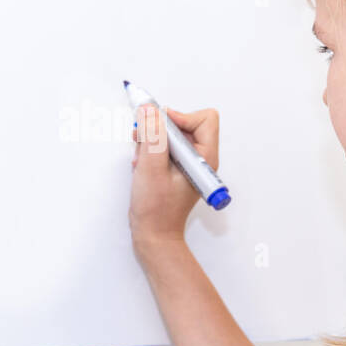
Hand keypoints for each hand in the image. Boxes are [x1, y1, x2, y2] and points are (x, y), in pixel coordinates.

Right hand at [129, 104, 219, 247]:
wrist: (153, 235)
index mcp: (204, 158)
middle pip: (184, 124)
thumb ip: (153, 136)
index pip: (203, 119)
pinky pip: (164, 148)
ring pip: (171, 135)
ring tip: (141, 157)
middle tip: (143, 140)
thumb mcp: (152, 167)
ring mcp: (187, 164)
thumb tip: (150, 110)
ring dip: (152, 140)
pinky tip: (141, 165)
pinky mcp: (175, 169)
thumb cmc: (156, 209)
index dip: (180, 117)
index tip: (159, 126)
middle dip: (160, 129)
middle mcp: (199, 159)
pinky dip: (150, 150)